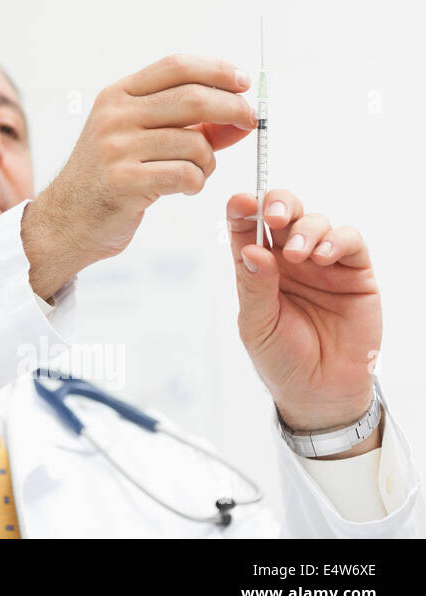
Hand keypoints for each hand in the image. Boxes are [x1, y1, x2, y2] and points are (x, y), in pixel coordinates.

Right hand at [22, 54, 255, 300]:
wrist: (67, 218)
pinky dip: (197, 182)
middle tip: (249, 121)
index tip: (242, 82)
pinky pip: (186, 175)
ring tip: (198, 171)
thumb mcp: (142, 139)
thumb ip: (191, 125)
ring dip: (210, 160)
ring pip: (194, 143)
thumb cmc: (110, 176)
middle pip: (192, 98)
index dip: (216, 70)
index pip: (176, 66)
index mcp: (117, 95)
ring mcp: (116, 147)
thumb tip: (241, 117)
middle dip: (232, 108)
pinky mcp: (124, 181)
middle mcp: (114, 116)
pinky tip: (185, 187)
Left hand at [227, 189, 382, 455]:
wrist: (320, 392)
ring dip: (306, 229)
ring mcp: (322, 263)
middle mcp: (288, 259)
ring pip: (315, 222)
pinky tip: (323, 257)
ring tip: (298, 253)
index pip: (245, 226)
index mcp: (257, 266)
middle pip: (283, 213)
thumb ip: (254, 287)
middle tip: (273, 217)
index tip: (239, 203)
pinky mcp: (354, 273)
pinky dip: (337, 241)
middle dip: (278, 204)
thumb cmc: (282, 358)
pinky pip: (350, 242)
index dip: (242, 209)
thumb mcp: (257, 325)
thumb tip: (251, 250)